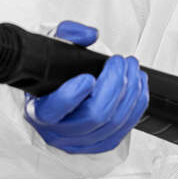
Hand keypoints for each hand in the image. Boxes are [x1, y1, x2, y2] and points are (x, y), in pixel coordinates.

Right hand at [23, 21, 148, 154]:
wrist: (55, 95)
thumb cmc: (53, 75)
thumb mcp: (51, 48)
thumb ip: (67, 34)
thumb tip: (90, 35)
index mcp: (40, 111)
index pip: (53, 110)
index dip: (72, 95)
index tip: (87, 77)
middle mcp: (59, 132)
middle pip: (94, 115)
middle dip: (115, 84)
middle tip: (120, 62)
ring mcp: (81, 142)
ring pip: (114, 122)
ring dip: (130, 91)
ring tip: (132, 68)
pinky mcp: (101, 144)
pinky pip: (125, 129)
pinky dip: (136, 105)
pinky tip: (138, 85)